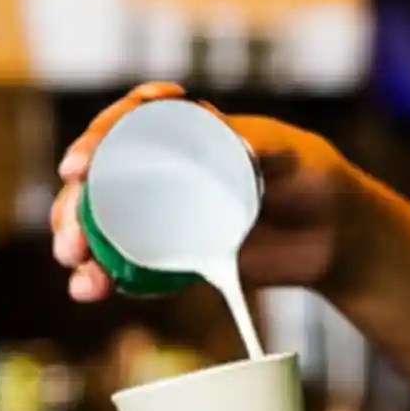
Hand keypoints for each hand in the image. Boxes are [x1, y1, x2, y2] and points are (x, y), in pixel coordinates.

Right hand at [50, 82, 355, 300]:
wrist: (338, 238)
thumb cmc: (318, 181)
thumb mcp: (293, 157)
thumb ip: (263, 149)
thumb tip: (233, 143)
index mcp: (193, 131)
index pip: (132, 121)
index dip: (100, 134)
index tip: (81, 163)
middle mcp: (170, 168)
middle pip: (102, 177)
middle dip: (75, 202)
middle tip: (72, 234)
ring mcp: (168, 214)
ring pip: (104, 223)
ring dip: (78, 240)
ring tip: (77, 263)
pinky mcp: (176, 257)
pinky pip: (129, 266)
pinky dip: (102, 277)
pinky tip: (91, 289)